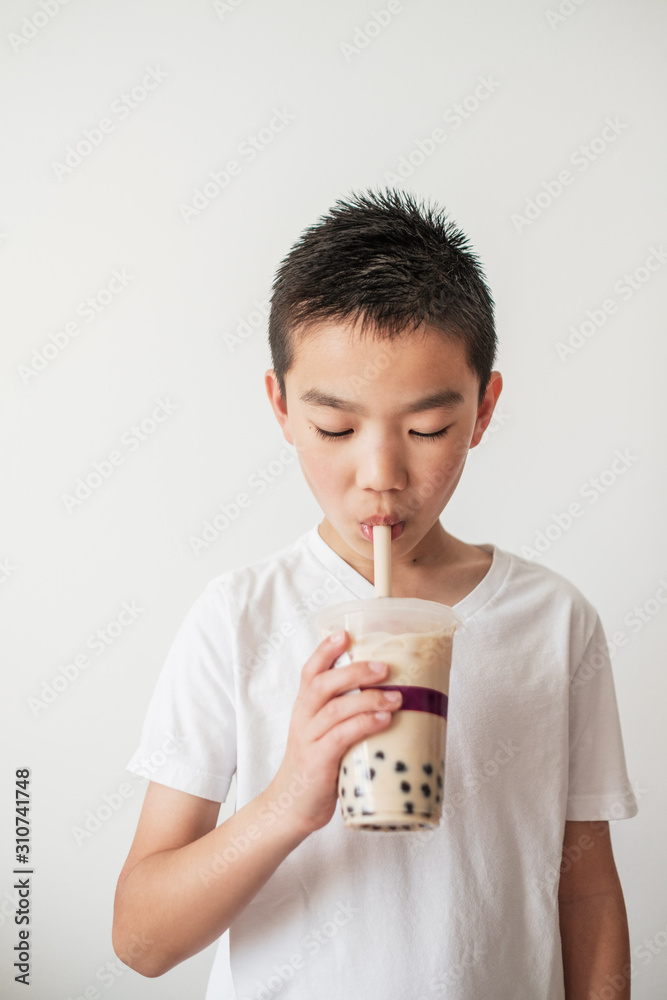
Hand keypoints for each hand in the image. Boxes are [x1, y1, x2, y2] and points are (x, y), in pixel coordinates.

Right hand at [268, 630, 401, 835]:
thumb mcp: (328, 734)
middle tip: (384, 668)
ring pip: (335, 708)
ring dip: (368, 699)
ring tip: (396, 698)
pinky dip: (364, 725)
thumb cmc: (319, 767)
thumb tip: (395, 697)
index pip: (310, 671)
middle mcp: (303, 718)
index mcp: (305, 707)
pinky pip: (341, 736)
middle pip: (323, 683)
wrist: (292, 807)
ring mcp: (308, 740)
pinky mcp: (317, 761)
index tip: (345, 633)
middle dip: (354, 670)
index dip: (325, 650)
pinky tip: (383, 721)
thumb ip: (349, 715)